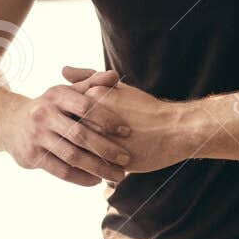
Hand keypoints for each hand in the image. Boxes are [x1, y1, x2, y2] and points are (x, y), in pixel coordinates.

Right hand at [5, 69, 131, 186]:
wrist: (10, 124)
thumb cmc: (49, 107)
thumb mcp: (66, 92)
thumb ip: (91, 84)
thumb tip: (114, 76)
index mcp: (57, 95)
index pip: (85, 106)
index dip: (107, 118)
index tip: (127, 131)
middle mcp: (44, 114)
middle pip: (80, 134)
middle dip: (106, 148)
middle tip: (126, 159)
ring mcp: (37, 136)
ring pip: (72, 156)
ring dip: (97, 168)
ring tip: (117, 176)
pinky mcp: (32, 156)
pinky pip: (61, 171)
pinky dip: (81, 178)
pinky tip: (96, 180)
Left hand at [62, 67, 191, 173]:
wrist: (174, 130)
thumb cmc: (146, 108)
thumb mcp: (116, 88)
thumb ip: (88, 78)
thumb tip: (63, 70)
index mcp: (92, 98)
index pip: (67, 112)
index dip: (72, 120)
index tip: (82, 125)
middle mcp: (92, 117)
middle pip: (70, 133)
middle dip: (73, 140)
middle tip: (89, 142)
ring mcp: (99, 139)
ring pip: (78, 152)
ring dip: (82, 156)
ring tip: (95, 156)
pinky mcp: (108, 160)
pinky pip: (91, 167)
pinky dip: (94, 168)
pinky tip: (102, 167)